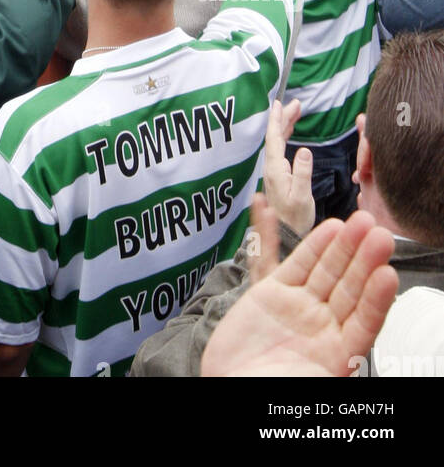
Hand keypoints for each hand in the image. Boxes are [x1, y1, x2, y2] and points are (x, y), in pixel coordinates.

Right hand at [201, 199, 397, 376]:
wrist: (225, 386)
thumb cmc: (265, 392)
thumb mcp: (307, 384)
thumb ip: (327, 367)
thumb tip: (351, 357)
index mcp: (339, 354)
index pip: (365, 320)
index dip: (377, 297)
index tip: (387, 273)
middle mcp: (324, 326)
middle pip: (350, 288)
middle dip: (365, 260)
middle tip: (379, 234)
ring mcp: (299, 306)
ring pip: (327, 270)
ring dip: (343, 245)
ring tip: (360, 222)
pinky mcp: (272, 292)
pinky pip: (295, 263)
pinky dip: (312, 245)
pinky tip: (328, 227)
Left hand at [263, 100, 314, 236]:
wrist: (286, 235)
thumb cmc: (295, 218)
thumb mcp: (302, 197)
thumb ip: (303, 174)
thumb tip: (305, 150)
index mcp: (276, 170)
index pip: (274, 139)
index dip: (276, 120)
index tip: (279, 104)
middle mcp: (272, 168)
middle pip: (275, 137)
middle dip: (283, 118)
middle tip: (295, 103)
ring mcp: (275, 172)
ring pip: (278, 142)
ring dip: (285, 126)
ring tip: (296, 112)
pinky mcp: (279, 176)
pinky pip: (281, 149)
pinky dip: (286, 137)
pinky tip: (291, 133)